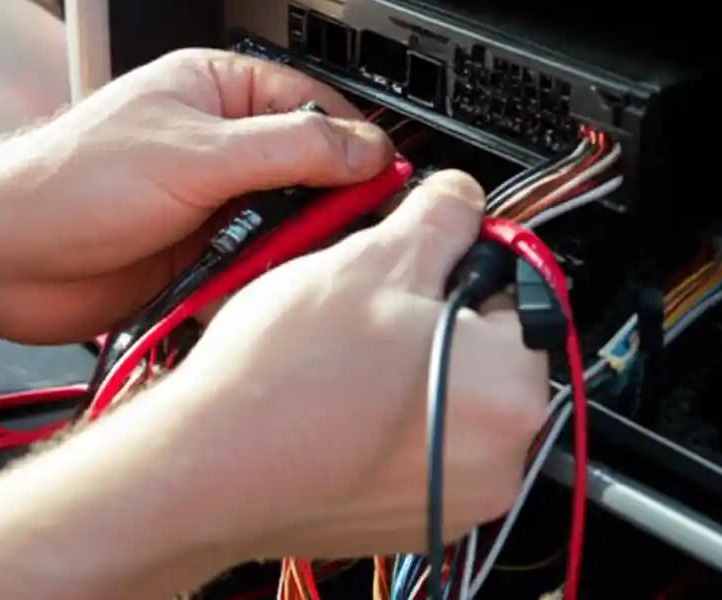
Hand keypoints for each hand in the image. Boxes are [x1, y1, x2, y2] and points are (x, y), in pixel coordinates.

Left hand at [0, 48, 392, 341]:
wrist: (6, 259)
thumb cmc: (72, 184)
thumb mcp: (196, 154)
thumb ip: (288, 149)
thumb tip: (364, 149)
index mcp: (216, 91)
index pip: (314, 105)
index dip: (354, 141)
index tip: (383, 178)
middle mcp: (217, 145)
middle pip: (307, 170)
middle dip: (325, 202)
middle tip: (346, 231)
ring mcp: (209, 202)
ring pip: (285, 223)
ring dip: (291, 246)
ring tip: (295, 262)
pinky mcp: (199, 255)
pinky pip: (255, 265)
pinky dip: (263, 277)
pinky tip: (260, 286)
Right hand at [153, 170, 549, 558]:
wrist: (205, 470)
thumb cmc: (285, 381)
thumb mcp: (371, 259)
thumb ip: (441, 215)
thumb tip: (461, 199)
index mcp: (512, 390)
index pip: (515, 296)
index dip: (458, 267)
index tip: (415, 265)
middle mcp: (500, 460)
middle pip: (482, 355)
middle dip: (431, 323)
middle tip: (364, 310)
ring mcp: (455, 502)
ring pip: (445, 404)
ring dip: (405, 373)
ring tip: (339, 358)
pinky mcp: (408, 523)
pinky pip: (412, 454)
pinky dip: (381, 425)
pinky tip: (331, 403)